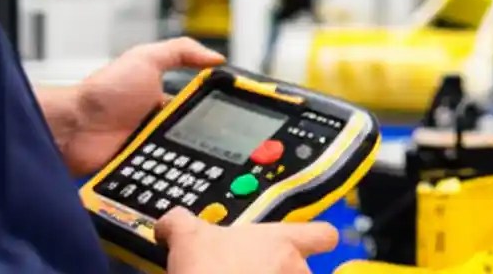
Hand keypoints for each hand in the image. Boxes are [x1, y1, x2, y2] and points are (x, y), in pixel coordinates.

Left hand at [46, 38, 223, 175]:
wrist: (72, 128)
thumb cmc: (103, 91)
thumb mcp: (145, 58)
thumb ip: (181, 51)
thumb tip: (217, 57)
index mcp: (164, 102)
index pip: (200, 109)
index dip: (218, 113)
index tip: (240, 119)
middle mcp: (158, 127)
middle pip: (195, 138)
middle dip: (212, 144)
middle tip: (232, 151)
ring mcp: (148, 151)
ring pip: (182, 161)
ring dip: (193, 164)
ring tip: (215, 169)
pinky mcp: (138, 172)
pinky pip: (161, 179)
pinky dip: (172, 182)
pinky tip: (188, 184)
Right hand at [156, 207, 338, 273]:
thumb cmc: (207, 272)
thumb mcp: (188, 239)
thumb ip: (182, 223)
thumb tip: (169, 222)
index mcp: (282, 242)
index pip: (322, 234)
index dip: (315, 239)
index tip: (301, 244)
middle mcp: (296, 269)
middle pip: (303, 269)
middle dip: (280, 273)